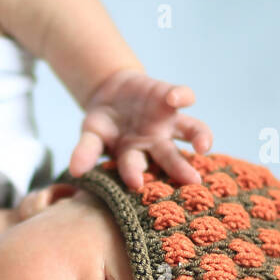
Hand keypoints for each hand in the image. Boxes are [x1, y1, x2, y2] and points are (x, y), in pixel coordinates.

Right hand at [66, 68, 212, 189]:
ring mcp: (166, 122)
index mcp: (135, 158)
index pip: (136, 171)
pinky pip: (182, 96)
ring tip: (204, 146)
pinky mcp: (168, 96)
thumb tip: (75, 171)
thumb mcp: (90, 136)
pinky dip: (182, 96)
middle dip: (180, 168)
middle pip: (170, 157)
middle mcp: (156, 144)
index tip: (136, 184)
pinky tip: (177, 99)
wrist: (112, 94)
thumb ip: (86, 152)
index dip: (135, 176)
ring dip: (200, 137)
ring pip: (190, 130)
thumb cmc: (102, 125)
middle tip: (193, 181)